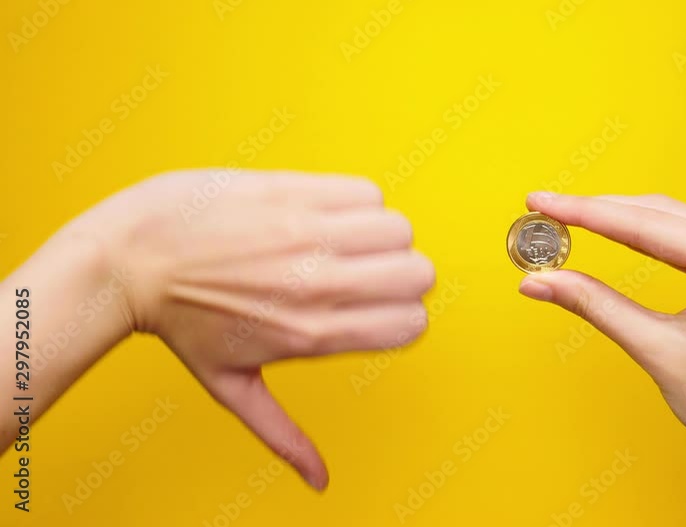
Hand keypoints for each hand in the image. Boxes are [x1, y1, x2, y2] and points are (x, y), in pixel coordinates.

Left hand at [91, 171, 435, 489]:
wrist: (127, 260)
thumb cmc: (175, 322)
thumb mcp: (231, 386)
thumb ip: (283, 434)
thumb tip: (319, 481)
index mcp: (312, 334)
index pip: (411, 323)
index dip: (403, 314)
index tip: (378, 309)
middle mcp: (318, 284)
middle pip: (420, 272)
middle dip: (403, 273)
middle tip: (367, 272)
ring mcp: (306, 234)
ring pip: (399, 227)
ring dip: (382, 234)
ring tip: (345, 240)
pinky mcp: (291, 192)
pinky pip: (366, 191)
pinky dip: (357, 201)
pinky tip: (326, 214)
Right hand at [518, 192, 685, 525]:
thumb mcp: (653, 347)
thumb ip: (595, 304)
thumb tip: (540, 279)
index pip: (649, 226)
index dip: (589, 212)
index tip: (544, 203)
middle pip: (662, 213)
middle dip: (600, 211)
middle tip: (547, 209)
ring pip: (676, 218)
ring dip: (622, 217)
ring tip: (571, 217)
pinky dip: (650, 231)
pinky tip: (617, 228)